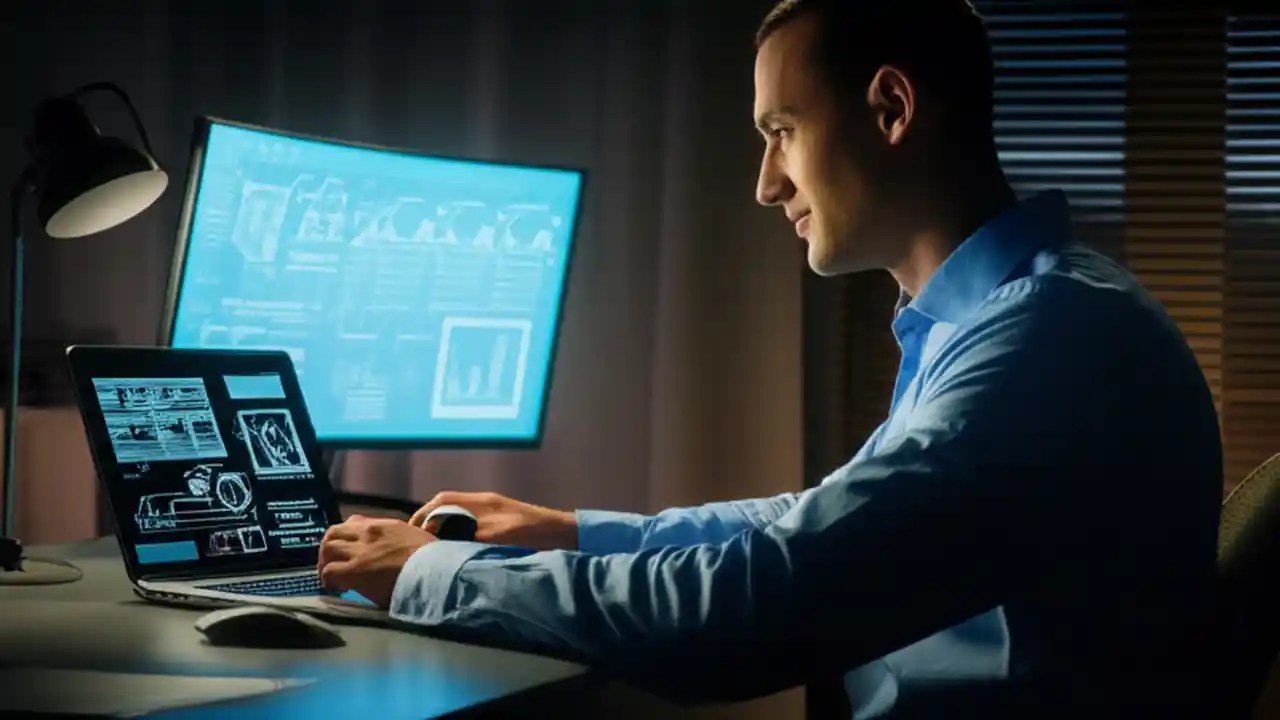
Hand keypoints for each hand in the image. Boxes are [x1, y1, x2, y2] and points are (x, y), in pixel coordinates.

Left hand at [317, 515, 435, 607]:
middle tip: (331, 563)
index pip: (354, 522)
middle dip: (329, 548)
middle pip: (334, 532)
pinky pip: (329, 571)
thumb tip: (401, 547)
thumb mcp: (418, 537)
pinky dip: (327, 579)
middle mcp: (368, 533)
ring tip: (330, 577)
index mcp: (384, 525)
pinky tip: (334, 588)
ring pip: (328, 548)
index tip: (348, 549)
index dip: (346, 536)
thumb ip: (402, 538)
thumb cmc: (434, 558)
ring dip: (325, 562)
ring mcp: (360, 551)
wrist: (434, 571)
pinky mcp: (355, 571)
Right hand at [409, 491, 577, 550]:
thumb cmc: (529, 534)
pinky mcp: (501, 524)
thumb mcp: (494, 537)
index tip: (410, 531)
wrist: (561, 535)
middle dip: (429, 522)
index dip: (422, 514)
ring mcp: (493, 512)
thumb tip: (441, 545)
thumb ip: (466, 536)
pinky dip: (459, 534)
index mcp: (480, 502)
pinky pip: (471, 525)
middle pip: (447, 507)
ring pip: (459, 517)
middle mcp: (484, 503)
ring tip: (432, 548)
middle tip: (417, 542)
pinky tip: (457, 550)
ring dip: (444, 529)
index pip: (441, 500)